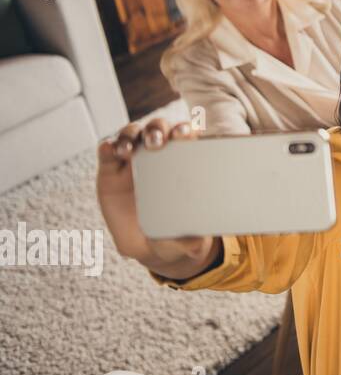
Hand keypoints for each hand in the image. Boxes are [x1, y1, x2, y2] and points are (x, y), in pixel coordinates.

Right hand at [96, 119, 217, 279]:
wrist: (146, 243)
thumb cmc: (174, 231)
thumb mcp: (183, 238)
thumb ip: (190, 240)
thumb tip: (198, 246)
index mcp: (183, 162)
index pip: (185, 136)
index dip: (185, 130)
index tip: (184, 135)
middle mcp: (158, 154)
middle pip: (157, 128)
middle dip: (157, 129)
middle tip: (156, 141)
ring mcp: (132, 160)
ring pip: (131, 134)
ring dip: (130, 135)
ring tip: (128, 150)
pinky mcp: (110, 169)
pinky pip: (107, 151)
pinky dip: (108, 146)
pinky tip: (109, 149)